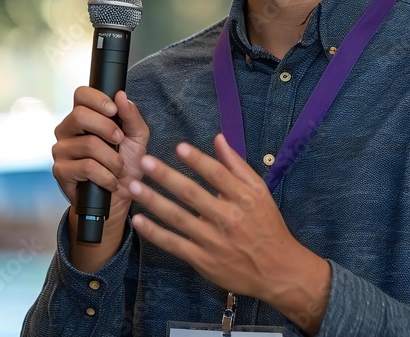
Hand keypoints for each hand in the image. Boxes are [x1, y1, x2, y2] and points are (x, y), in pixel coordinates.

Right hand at [52, 87, 148, 263]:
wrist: (119, 199)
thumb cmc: (126, 164)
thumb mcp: (136, 138)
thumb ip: (131, 116)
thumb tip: (121, 96)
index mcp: (84, 117)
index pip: (81, 94)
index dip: (98, 99)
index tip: (114, 111)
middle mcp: (67, 130)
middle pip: (80, 115)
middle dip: (107, 128)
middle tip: (120, 141)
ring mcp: (61, 150)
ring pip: (88, 144)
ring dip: (112, 159)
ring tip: (119, 168)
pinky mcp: (60, 171)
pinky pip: (85, 167)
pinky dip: (106, 176)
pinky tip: (111, 182)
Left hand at [127, 134, 330, 334]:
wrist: (277, 270)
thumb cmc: (267, 226)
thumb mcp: (259, 192)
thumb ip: (237, 165)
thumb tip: (218, 139)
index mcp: (244, 198)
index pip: (217, 175)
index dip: (197, 160)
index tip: (179, 147)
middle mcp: (227, 218)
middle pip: (192, 194)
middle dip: (166, 177)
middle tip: (144, 162)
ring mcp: (213, 241)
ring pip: (178, 218)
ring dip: (153, 201)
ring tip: (132, 186)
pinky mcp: (202, 260)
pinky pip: (174, 244)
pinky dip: (155, 233)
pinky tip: (138, 220)